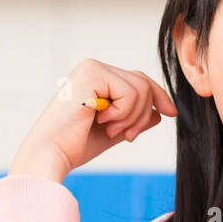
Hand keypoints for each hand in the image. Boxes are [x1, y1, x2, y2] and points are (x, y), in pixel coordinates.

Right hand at [10, 59, 175, 180]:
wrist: (52, 154)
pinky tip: (102, 121)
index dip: (158, 96)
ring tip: (111, 130)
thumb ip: (135, 119)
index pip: (138, 80)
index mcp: (96, 78)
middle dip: (142, 113)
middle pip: (143, 82)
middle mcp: (93, 67)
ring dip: (132, 117)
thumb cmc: (75, 145)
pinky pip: (131, 92)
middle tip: (128, 136)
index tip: (171, 113)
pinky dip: (123, 114)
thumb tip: (158, 112)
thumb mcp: (114, 130)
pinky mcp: (92, 73)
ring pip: (141, 88)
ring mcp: (92, 68)